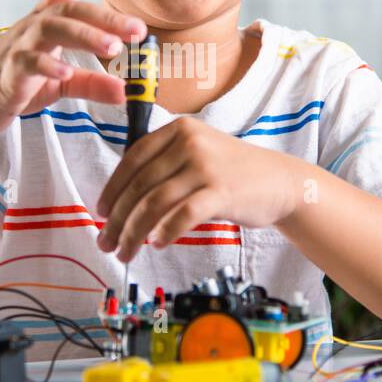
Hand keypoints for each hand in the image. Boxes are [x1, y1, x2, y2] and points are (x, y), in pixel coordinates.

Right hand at [0, 0, 146, 136]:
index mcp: (46, 22)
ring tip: (113, 47)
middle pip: (69, 8)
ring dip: (85, 35)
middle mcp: (33, 27)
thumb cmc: (16, 82)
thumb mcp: (59, 82)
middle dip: (105, 16)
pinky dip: (49, 65)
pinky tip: (67, 71)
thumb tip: (125, 91)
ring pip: (52, 28)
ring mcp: (19, 47)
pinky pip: (28, 61)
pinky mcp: (8, 72)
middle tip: (139, 29)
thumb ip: (90, 82)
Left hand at [94, 116, 304, 261]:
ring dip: (134, 233)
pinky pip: (183, 215)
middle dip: (118, 219)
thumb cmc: (233, 173)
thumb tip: (122, 204)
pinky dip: (165, 232)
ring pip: (155, 203)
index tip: (101, 213)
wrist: (280, 182)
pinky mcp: (222, 191)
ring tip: (125, 251)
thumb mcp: (196, 156)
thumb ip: (164, 169)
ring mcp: (206, 166)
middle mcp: (190, 142)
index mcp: (179, 130)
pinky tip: (157, 244)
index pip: (133, 159)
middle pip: (140, 185)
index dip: (113, 188)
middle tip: (106, 242)